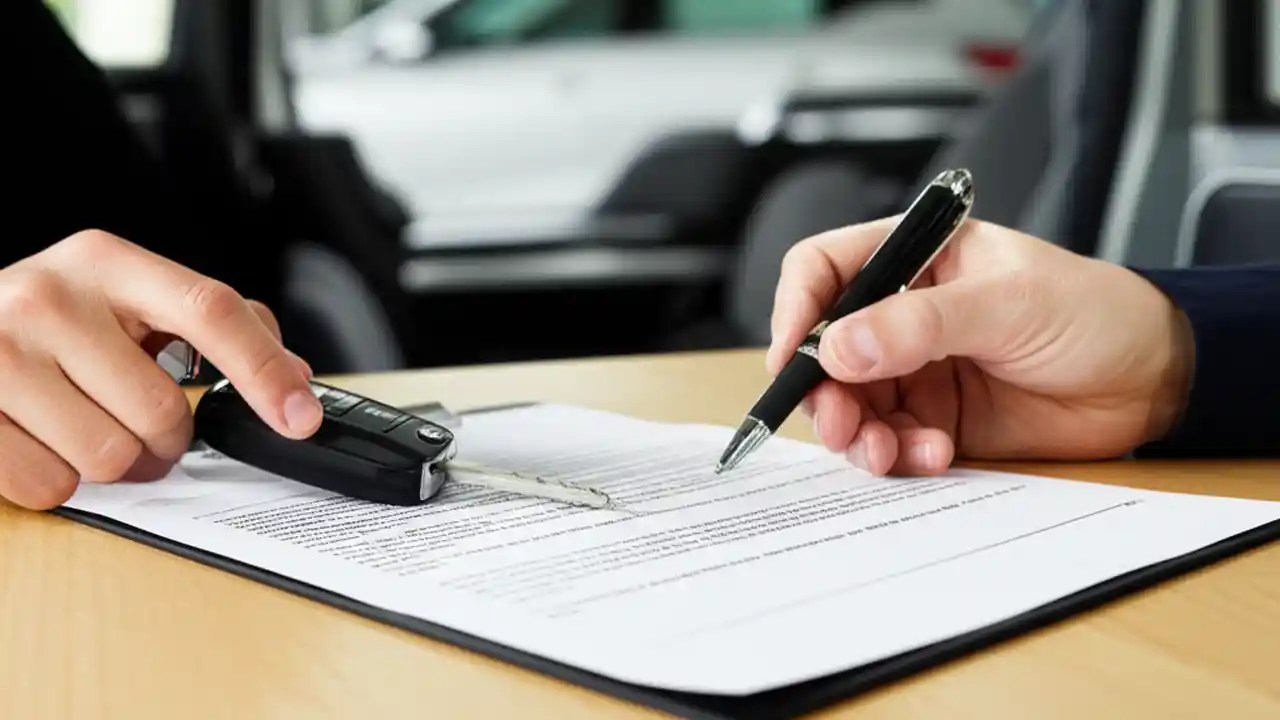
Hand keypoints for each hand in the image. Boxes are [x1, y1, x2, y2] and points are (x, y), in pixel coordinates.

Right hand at [0, 230, 320, 509]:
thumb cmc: (52, 321)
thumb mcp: (127, 298)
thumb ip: (214, 326)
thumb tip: (295, 376)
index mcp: (107, 262)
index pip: (210, 310)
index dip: (264, 370)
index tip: (300, 418)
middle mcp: (49, 296)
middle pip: (162, 411)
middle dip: (164, 439)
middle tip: (133, 421)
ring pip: (108, 457)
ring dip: (112, 465)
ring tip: (82, 428)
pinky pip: (49, 485)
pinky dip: (57, 481)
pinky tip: (40, 441)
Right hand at [768, 217, 1194, 475]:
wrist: (1151, 380)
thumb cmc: (1091, 312)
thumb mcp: (1007, 303)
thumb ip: (919, 324)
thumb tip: (839, 348)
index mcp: (912, 258)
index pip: (823, 270)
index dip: (797, 310)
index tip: (794, 357)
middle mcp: (899, 313)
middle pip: (823, 349)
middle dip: (822, 391)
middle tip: (839, 424)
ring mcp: (913, 370)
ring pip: (847, 404)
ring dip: (855, 433)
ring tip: (883, 451)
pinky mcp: (933, 419)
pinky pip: (888, 441)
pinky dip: (897, 455)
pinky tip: (933, 455)